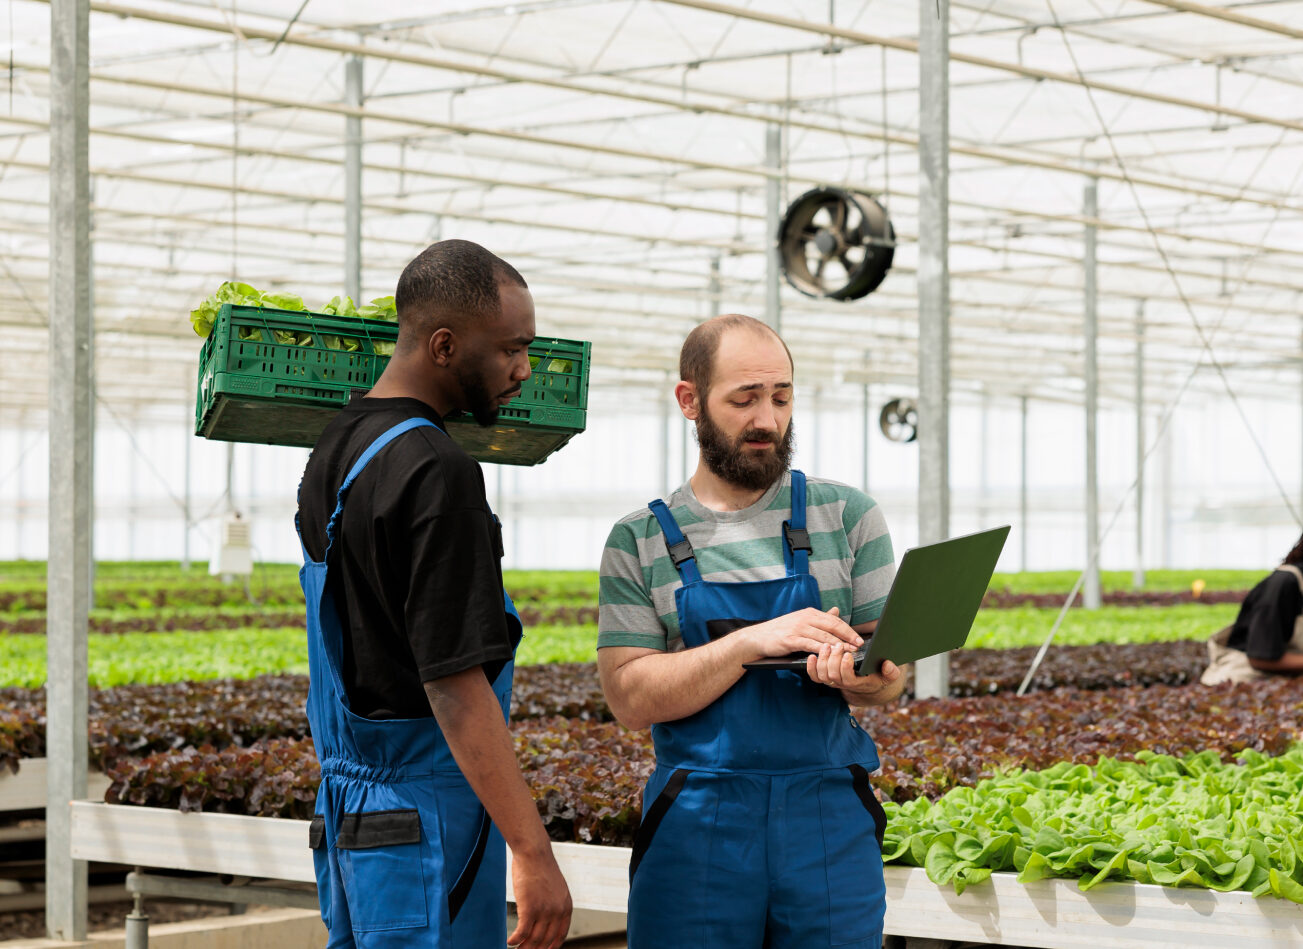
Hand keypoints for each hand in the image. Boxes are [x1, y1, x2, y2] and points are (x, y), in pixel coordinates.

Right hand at [507, 847, 571, 948]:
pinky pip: (522, 932)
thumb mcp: (554, 887)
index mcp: (566, 907)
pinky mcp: (530, 908)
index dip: (551, 947)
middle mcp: (558, 911)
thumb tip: (545, 917)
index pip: (560, 936)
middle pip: (546, 941)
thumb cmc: (540, 867)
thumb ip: (553, 903)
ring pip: (534, 939)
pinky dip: (515, 940)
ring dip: (524, 948)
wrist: (534, 852)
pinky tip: (510, 942)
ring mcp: (545, 911)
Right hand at [742, 606, 862, 659]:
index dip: (848, 629)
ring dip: (838, 645)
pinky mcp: (790, 640)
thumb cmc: (782, 630)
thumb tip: (837, 611)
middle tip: (859, 646)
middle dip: (847, 637)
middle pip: (832, 627)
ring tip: (849, 653)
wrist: (758, 637)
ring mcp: (797, 628)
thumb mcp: (802, 620)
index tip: (859, 639)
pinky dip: (822, 650)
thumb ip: (820, 618)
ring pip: (823, 637)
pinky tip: (830, 655)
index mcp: (809, 613)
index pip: (834, 620)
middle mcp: (805, 618)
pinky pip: (810, 645)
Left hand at [808, 646, 903, 705]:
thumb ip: (891, 671)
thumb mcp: (889, 675)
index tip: (848, 654)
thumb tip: (887, 664)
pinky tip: (812, 656)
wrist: (869, 682)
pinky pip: (814, 676)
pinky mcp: (825, 677)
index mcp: (858, 683)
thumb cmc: (878, 675)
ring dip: (823, 660)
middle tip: (838, 645)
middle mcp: (843, 684)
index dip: (845, 667)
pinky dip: (811, 667)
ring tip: (827, 645)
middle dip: (834, 659)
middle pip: (832, 675)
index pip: (848, 679)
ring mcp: (833, 681)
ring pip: (822, 675)